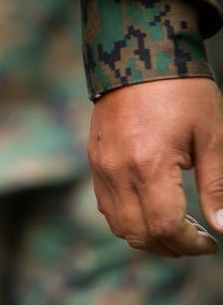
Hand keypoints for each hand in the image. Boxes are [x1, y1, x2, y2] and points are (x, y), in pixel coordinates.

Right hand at [88, 77, 222, 256]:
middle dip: (170, 247)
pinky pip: (106, 206)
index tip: (211, 243)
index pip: (165, 227)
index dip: (190, 245)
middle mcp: (118, 173)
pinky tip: (151, 207)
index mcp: (149, 166)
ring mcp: (102, 169)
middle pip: (138, 234)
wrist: (138, 57)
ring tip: (175, 226)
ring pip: (118, 225)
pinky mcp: (95, 162)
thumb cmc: (182, 91)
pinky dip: (128, 219)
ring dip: (147, 237)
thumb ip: (216, 185)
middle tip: (196, 239)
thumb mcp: (211, 135)